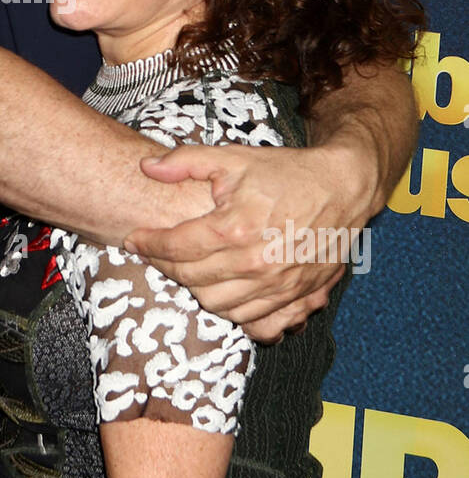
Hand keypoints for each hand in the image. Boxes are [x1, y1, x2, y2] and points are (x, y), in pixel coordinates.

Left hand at [123, 142, 369, 341]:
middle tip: (157, 253)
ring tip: (186, 269)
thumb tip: (146, 166)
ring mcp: (275, 285)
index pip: (174, 247)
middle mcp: (253, 262)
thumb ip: (186, 161)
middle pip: (190, 278)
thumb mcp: (234, 158)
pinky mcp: (295, 297)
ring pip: (216, 304)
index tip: (135, 239)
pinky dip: (229, 309)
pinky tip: (220, 289)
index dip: (148, 243)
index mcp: (234, 227)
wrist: (343, 189)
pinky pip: (251, 319)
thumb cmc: (286, 172)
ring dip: (194, 289)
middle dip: (165, 266)